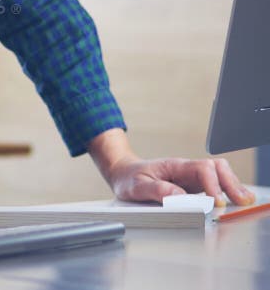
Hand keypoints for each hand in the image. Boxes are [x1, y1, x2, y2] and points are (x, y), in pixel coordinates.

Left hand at [87, 128, 254, 206]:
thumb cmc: (129, 178)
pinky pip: (215, 185)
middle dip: (229, 183)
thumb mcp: (136, 186)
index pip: (201, 169)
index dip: (211, 184)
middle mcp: (186, 170)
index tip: (214, 201)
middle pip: (216, 168)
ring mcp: (191, 178)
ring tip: (242, 200)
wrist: (124, 173)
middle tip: (238, 200)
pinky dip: (227, 191)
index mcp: (174, 166)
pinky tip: (235, 199)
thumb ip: (157, 190)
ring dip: (232, 186)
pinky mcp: (192, 186)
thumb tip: (179, 198)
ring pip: (219, 175)